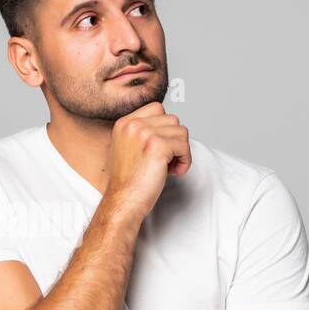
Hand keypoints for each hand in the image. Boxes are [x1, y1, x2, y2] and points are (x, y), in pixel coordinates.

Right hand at [104, 102, 190, 219]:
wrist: (123, 200)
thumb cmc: (127, 181)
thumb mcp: (126, 148)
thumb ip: (140, 133)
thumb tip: (166, 126)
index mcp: (124, 123)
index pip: (157, 108)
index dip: (165, 128)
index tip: (160, 148)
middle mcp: (133, 125)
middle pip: (172, 119)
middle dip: (174, 140)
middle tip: (167, 160)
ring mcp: (145, 134)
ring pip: (181, 132)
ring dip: (181, 151)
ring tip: (170, 166)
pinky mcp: (158, 146)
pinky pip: (185, 146)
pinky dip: (185, 161)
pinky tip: (174, 172)